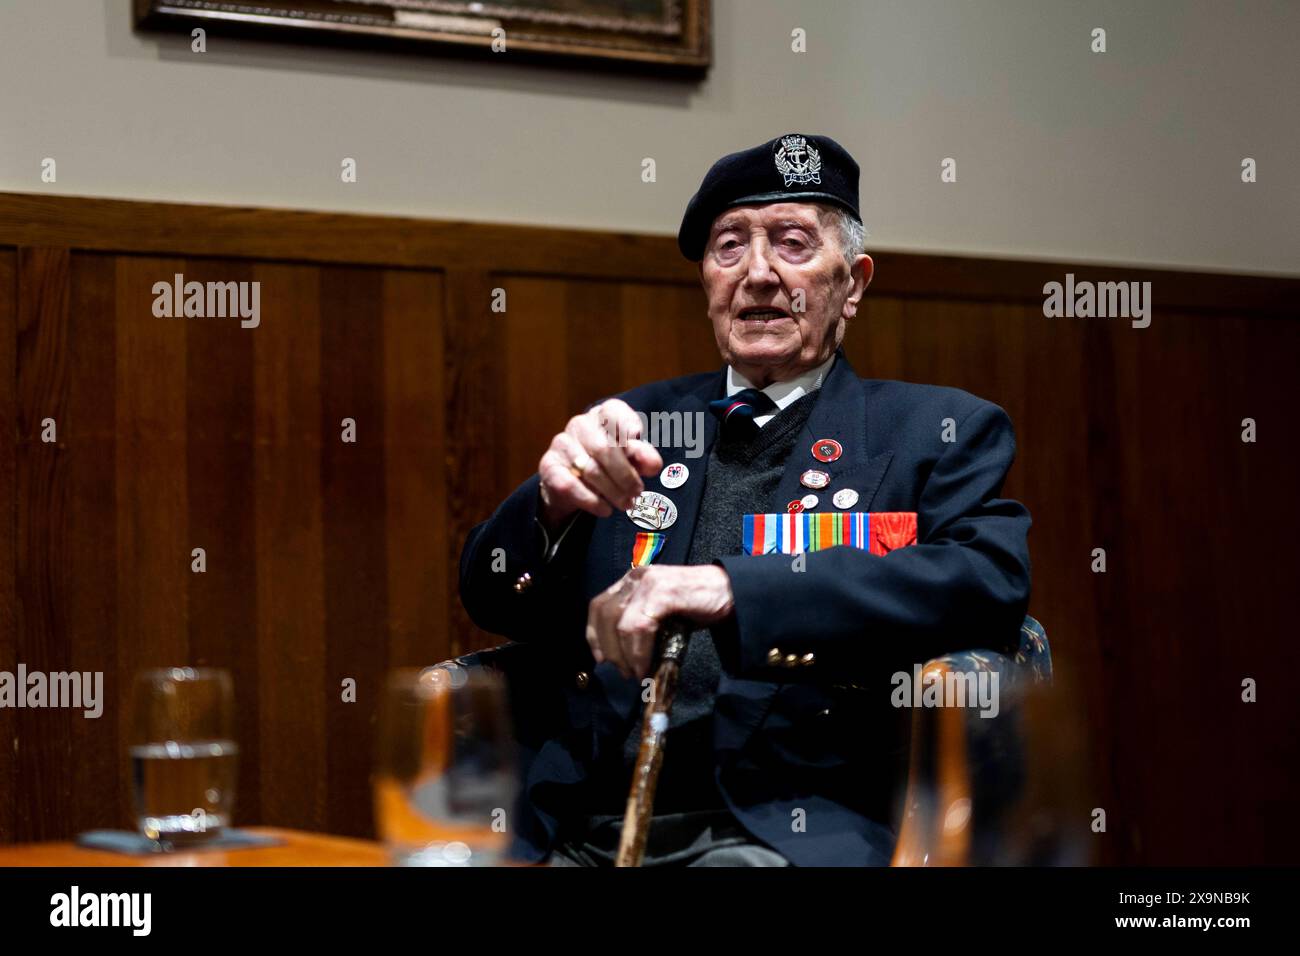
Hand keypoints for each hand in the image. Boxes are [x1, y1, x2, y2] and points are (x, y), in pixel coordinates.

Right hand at [537, 398, 662, 529]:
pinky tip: (605, 509)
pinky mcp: (549, 466)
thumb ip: (643, 456)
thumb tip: (653, 464)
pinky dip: (592, 501)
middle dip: (625, 474)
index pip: (615, 412)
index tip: (639, 447)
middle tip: (637, 492)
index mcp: (603, 414)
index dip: (629, 429)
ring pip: (591, 470)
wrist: (570, 483)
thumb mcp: (629, 457)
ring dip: (613, 491)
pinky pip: (571, 486)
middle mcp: (580, 424)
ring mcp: (562, 444)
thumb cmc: (607, 464)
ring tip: (626, 504)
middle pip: (605, 448)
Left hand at [586, 565, 734, 680]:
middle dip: (608, 649)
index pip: (599, 605)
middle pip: (604, 614)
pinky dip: (639, 652)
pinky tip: (646, 665)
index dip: (595, 635)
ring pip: (619, 623)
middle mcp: (637, 577)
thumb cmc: (700, 604)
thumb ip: (643, 624)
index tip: (602, 659)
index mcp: (634, 580)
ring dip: (624, 654)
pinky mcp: (662, 592)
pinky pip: (639, 627)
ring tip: (635, 672)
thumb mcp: (663, 612)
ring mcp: (649, 582)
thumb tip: (625, 656)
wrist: (734, 592)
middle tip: (623, 672)